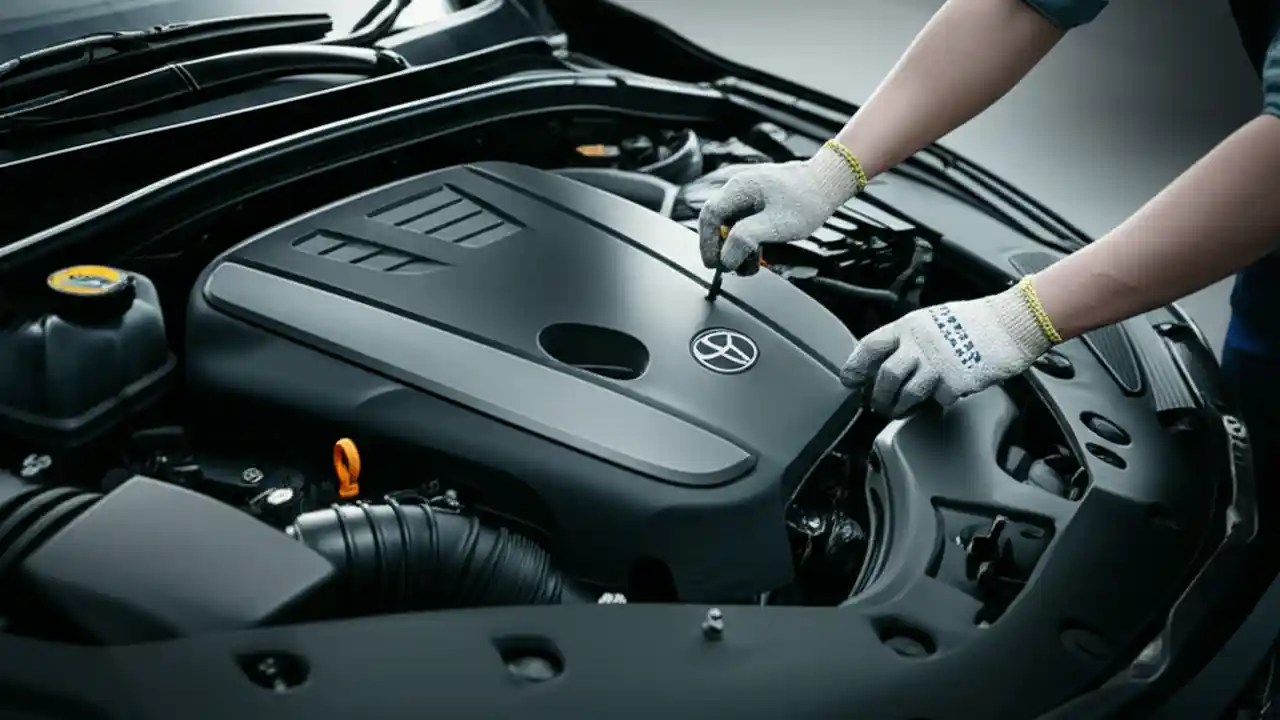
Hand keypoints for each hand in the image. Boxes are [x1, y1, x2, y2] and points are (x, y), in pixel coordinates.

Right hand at [697, 142, 863, 274]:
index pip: (709, 216)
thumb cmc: (807, 200)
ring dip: (737, 248)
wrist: (830, 183)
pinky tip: (759, 254)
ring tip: (750, 266)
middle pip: (717, 222)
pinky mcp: (760, 200)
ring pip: (731, 225)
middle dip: (723, 248)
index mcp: (739, 188)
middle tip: (731, 268)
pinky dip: (748, 240)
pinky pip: (744, 222)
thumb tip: (725, 258)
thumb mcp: (774, 226)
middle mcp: (740, 187)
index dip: (707, 243)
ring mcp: (749, 193)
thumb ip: (744, 241)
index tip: (714, 263)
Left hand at [840, 280, 1056, 417]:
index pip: (870, 346)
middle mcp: (919, 344)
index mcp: (909, 326)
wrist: (1011, 322)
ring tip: (900, 410)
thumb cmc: (973, 322)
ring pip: (907, 393)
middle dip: (878, 396)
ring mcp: (937, 363)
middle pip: (886, 376)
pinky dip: (938, 402)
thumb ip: (908, 339)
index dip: (854, 366)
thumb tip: (885, 361)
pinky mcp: (956, 381)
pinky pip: (938, 400)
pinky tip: (942, 397)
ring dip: (901, 406)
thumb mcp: (931, 320)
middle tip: (878, 405)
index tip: (849, 380)